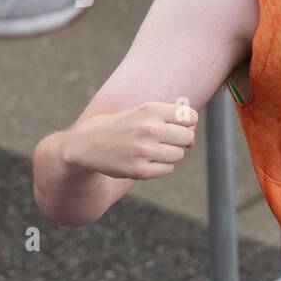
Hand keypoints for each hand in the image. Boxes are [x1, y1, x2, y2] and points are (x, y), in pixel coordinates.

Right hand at [62, 100, 197, 180]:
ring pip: (179, 155)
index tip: (179, 126)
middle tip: (166, 140)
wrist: (86, 144)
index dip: (188, 123)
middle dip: (182, 140)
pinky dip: (162, 166)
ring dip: (171, 153)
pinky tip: (147, 160)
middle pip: (188, 137)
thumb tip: (194, 130)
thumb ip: (169, 116)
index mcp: (150, 110)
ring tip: (153, 149)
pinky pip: (168, 169)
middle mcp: (148, 129)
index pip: (190, 117)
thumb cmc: (121, 125)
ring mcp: (143, 151)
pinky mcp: (139, 170)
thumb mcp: (142, 111)